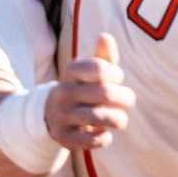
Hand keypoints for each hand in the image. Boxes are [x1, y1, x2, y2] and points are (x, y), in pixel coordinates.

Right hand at [48, 33, 134, 150]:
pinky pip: (92, 140)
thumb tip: (105, 36)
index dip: (116, 74)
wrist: (50, 115)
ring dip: (118, 119)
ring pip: (100, 117)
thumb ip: (102, 56)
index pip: (100, 68)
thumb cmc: (82, 88)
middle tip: (127, 100)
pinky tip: (103, 133)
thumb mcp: (90, 71)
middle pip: (105, 93)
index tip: (117, 78)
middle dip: (125, 98)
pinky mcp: (64, 138)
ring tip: (119, 119)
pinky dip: (104, 138)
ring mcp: (62, 116)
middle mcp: (64, 92)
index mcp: (71, 72)